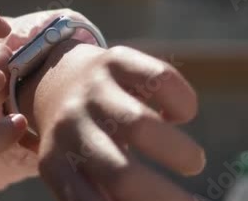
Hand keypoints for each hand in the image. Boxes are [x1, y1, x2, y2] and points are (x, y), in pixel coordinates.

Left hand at [19, 42, 205, 200]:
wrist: (56, 78)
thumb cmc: (84, 142)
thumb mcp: (81, 171)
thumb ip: (108, 193)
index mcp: (56, 164)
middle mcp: (69, 126)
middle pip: (121, 174)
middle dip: (166, 197)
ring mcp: (91, 90)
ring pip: (139, 124)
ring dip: (178, 151)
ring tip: (192, 163)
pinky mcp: (114, 60)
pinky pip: (158, 78)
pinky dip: (181, 101)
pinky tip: (179, 115)